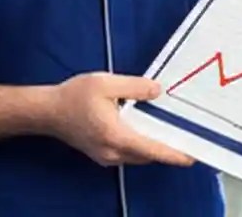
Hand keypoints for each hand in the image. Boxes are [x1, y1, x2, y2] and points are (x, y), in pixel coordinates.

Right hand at [46, 73, 195, 168]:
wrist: (47, 111)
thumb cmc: (73, 96)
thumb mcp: (106, 84)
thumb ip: (135, 87)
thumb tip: (157, 92)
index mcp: (117, 137)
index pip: (154, 150)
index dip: (176, 154)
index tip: (194, 156)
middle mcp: (114, 153)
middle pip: (148, 154)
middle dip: (166, 147)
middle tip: (184, 136)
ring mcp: (106, 156)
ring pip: (138, 155)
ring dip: (151, 146)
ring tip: (166, 131)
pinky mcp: (101, 154)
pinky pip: (127, 153)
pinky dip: (138, 144)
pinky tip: (141, 129)